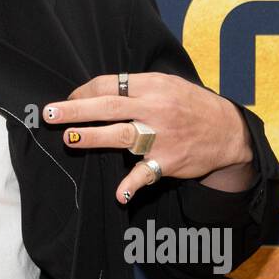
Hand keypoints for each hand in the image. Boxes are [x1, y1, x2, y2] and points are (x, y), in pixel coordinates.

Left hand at [42, 72, 253, 204]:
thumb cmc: (190, 104)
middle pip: (110, 106)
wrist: (229, 130)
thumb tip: (95, 91)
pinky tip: (119, 194)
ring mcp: (161, 137)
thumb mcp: (167, 84)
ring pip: (123, 135)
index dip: (84, 91)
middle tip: (50, 113)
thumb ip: (135, 87)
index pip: (110, 84)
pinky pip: (147, 174)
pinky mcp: (168, 162)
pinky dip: (133, 185)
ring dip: (94, 137)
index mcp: (152, 86)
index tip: (68, 99)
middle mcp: (155, 110)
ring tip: (70, 139)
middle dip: (77, 109)